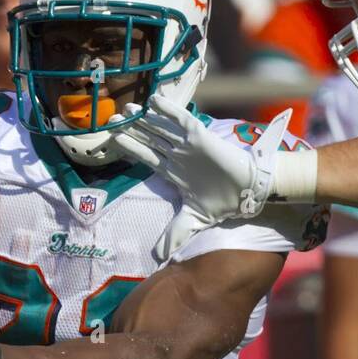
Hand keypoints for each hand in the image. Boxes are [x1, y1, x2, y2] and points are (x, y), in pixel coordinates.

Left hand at [110, 97, 290, 262]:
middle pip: (148, 138)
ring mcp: (188, 145)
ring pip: (161, 128)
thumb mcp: (193, 220)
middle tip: (111, 118)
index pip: (146, 156)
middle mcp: (177, 155)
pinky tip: (153, 101)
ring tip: (126, 108)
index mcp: (172, 171)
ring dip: (144, 118)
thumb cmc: (222, 202)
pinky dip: (169, 111)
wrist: (246, 192)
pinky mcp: (201, 137)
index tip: (112, 138)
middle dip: (131, 129)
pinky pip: (182, 120)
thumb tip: (159, 256)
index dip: (130, 147)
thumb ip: (175, 233)